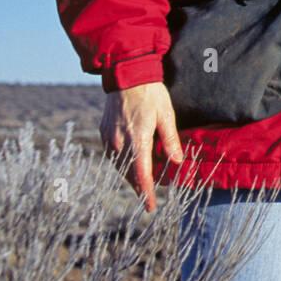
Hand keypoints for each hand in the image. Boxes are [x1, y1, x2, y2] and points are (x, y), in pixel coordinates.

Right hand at [100, 83, 184, 211]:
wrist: (126, 75)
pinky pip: (112, 155)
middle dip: (139, 187)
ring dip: (129, 176)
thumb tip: (177, 161)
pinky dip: (121, 163)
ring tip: (141, 182)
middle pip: (128, 173)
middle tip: (149, 196)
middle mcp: (120, 141)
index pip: (141, 173)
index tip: (150, 206)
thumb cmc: (150, 93)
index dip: (146, 191)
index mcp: (138, 138)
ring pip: (119, 166)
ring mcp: (109, 137)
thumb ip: (170, 138)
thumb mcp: (166, 114)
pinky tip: (130, 164)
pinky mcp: (103, 132)